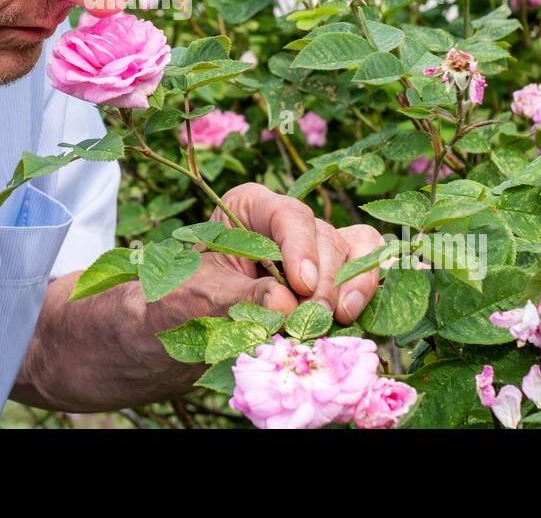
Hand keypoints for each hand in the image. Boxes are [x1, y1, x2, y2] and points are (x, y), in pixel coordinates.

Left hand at [141, 183, 383, 349]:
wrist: (177, 333)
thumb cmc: (180, 304)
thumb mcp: (200, 298)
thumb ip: (241, 297)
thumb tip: (286, 304)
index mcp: (248, 208)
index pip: (288, 214)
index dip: (301, 248)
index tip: (302, 287)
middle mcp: (285, 223)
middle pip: (325, 236)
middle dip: (326, 279)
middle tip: (316, 318)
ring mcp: (312, 250)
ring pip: (354, 250)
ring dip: (353, 284)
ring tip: (339, 318)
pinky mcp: (329, 280)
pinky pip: (363, 272)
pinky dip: (363, 293)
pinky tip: (352, 319)